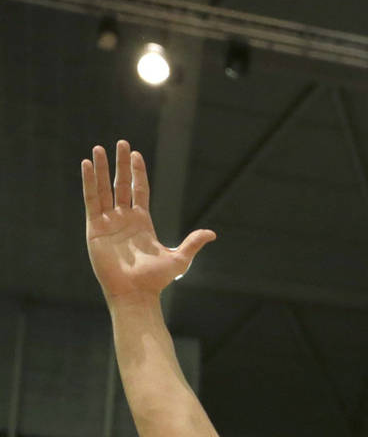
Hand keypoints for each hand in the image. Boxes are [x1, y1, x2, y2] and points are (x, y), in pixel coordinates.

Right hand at [82, 141, 214, 299]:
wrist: (136, 293)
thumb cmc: (156, 280)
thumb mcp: (180, 259)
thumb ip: (193, 243)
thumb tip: (212, 233)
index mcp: (142, 222)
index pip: (139, 190)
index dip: (138, 173)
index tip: (135, 154)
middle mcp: (124, 219)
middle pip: (121, 185)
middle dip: (120, 164)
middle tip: (120, 143)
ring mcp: (108, 222)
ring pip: (104, 189)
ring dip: (100, 169)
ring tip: (98, 149)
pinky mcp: (95, 228)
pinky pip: (91, 200)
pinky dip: (89, 182)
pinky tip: (87, 165)